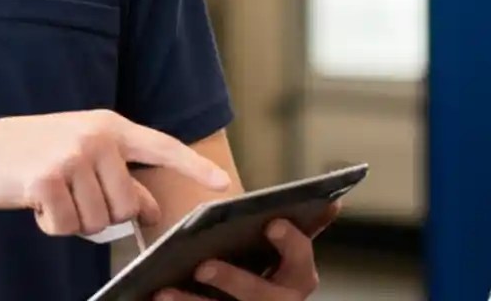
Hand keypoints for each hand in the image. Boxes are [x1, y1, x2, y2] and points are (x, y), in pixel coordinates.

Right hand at [0, 109, 230, 235]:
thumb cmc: (31, 154)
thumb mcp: (81, 156)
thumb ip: (118, 178)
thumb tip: (152, 209)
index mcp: (108, 126)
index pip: (161, 147)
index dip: (193, 167)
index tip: (222, 183)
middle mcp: (95, 137)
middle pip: (128, 205)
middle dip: (103, 214)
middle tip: (73, 196)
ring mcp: (71, 156)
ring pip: (99, 221)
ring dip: (74, 221)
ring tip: (51, 195)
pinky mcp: (47, 179)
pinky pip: (68, 227)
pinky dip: (52, 225)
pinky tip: (36, 203)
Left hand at [154, 202, 339, 300]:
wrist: (241, 299)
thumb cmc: (264, 268)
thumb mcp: (279, 248)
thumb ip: (297, 226)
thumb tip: (332, 200)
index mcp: (297, 275)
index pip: (300, 259)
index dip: (291, 243)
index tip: (274, 222)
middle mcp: (282, 300)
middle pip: (264, 297)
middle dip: (234, 281)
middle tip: (203, 265)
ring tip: (165, 290)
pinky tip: (157, 296)